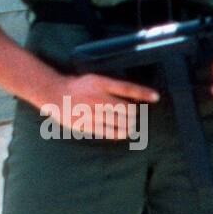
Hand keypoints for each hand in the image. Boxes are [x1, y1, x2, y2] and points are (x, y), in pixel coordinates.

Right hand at [39, 73, 158, 139]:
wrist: (56, 93)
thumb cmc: (79, 86)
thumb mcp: (96, 80)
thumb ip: (113, 88)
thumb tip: (134, 99)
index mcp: (101, 83)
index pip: (127, 88)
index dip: (143, 93)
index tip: (156, 97)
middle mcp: (97, 97)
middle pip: (126, 109)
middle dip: (133, 114)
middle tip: (133, 116)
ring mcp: (92, 111)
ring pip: (119, 122)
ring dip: (128, 125)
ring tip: (130, 126)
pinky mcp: (87, 124)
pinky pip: (108, 132)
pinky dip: (118, 133)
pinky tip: (122, 133)